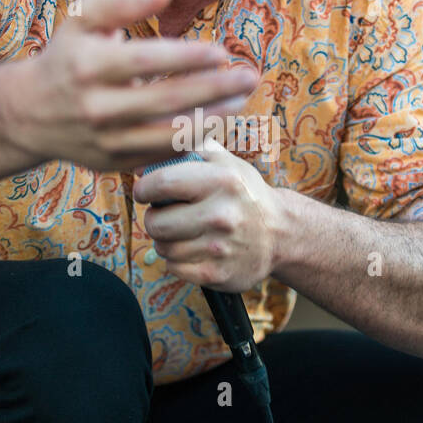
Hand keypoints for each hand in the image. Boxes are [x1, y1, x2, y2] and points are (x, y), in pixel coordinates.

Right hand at [2, 0, 258, 171]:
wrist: (27, 114)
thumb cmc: (66, 56)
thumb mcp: (81, 20)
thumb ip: (122, 1)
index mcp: (87, 66)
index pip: (146, 61)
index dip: (187, 57)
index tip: (221, 52)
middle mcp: (95, 107)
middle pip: (164, 101)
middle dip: (213, 90)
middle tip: (249, 77)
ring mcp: (104, 141)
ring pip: (167, 135)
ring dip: (211, 119)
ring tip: (242, 100)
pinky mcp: (113, 164)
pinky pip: (161, 154)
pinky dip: (192, 140)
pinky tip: (218, 120)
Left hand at [132, 137, 282, 289]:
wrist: (280, 234)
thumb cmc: (243, 193)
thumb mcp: (225, 161)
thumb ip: (187, 148)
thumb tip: (143, 158)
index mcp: (222, 181)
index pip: (162, 183)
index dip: (144, 188)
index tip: (145, 191)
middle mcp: (222, 214)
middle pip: (156, 223)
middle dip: (154, 218)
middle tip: (165, 215)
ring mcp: (219, 248)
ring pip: (163, 248)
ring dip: (166, 241)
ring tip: (183, 232)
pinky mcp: (217, 274)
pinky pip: (174, 268)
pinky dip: (177, 261)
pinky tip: (193, 249)